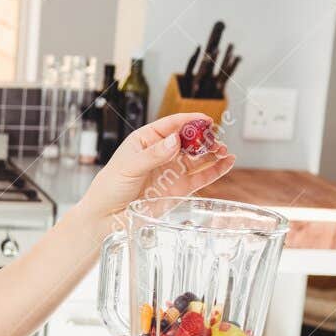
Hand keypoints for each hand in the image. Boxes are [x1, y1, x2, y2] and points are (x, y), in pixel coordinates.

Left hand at [83, 113, 234, 221]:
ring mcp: (173, 170)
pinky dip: (216, 169)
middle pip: (190, 139)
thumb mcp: (129, 167)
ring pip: (199, 156)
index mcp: (146, 140)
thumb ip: (153, 155)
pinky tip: (228, 162)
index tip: (205, 119)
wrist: (107, 216)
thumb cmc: (110, 187)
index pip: (172, 125)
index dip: (190, 120)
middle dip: (205, 137)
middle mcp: (163, 153)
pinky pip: (202, 176)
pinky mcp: (180, 187)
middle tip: (215, 139)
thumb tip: (175, 140)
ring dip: (213, 151)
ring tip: (223, 150)